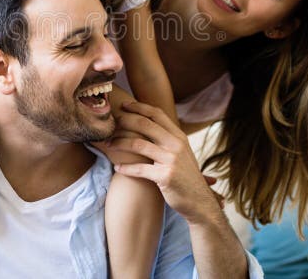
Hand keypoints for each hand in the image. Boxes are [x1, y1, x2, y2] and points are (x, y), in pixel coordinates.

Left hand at [109, 102, 223, 224]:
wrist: (199, 201)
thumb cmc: (185, 177)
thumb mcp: (181, 153)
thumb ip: (168, 139)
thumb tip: (148, 124)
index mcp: (179, 136)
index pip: (157, 114)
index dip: (138, 107)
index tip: (123, 106)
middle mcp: (176, 144)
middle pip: (145, 124)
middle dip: (124, 121)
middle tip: (110, 125)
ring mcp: (171, 160)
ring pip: (138, 144)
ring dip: (119, 143)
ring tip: (108, 145)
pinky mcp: (165, 176)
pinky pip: (139, 169)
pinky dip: (126, 168)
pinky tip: (117, 167)